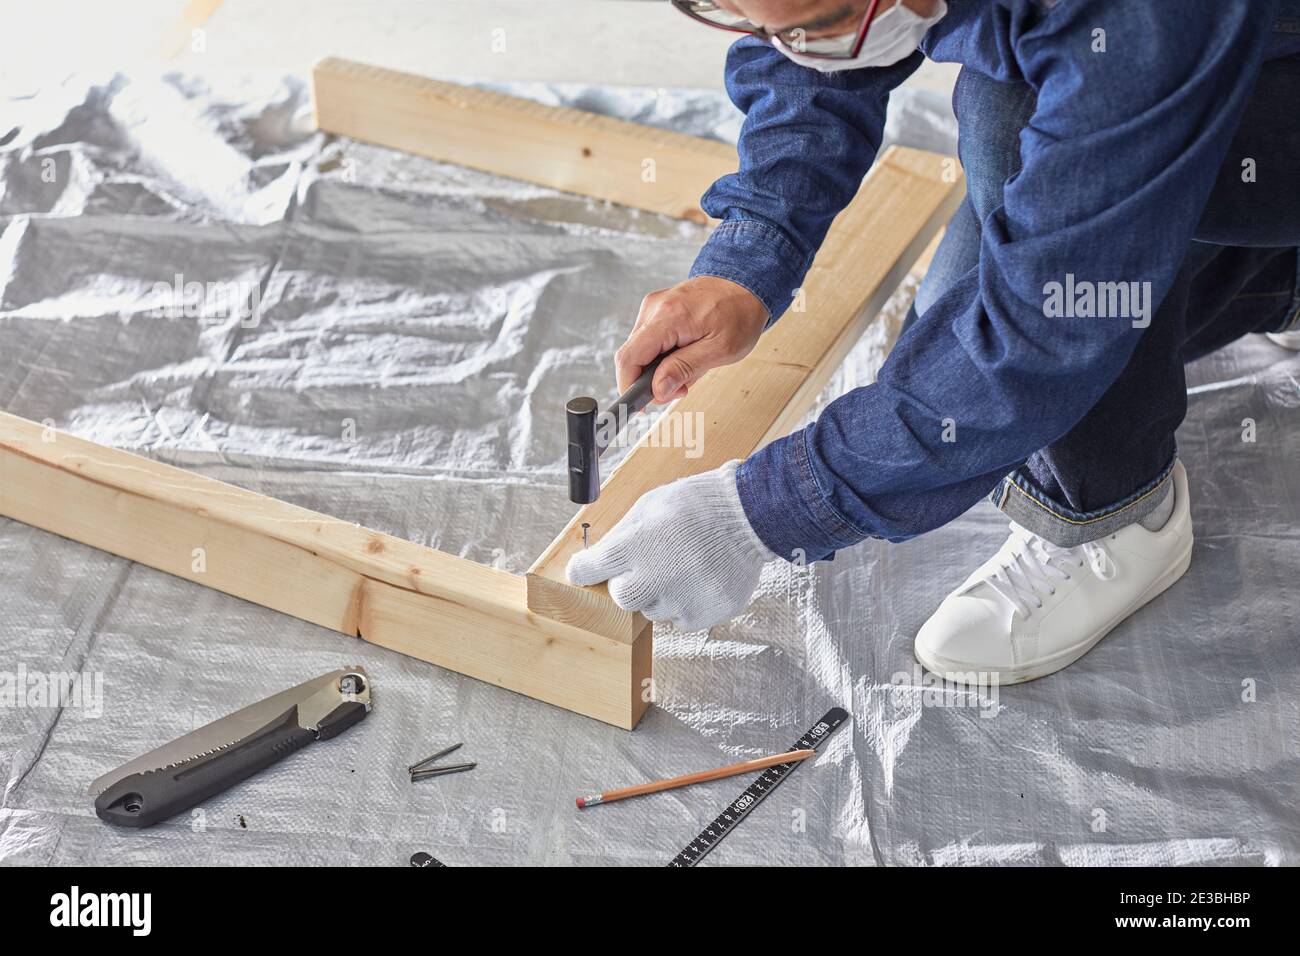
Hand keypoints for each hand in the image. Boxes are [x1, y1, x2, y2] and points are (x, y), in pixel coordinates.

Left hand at [566, 462, 774, 630]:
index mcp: (634, 546)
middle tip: (651, 565)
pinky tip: (700, 578)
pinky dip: (686, 603)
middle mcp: (655, 578)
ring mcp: (681, 600)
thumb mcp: (649, 504)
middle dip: (630, 582)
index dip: (584, 569)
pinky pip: (681, 619)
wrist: (750, 515)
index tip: (585, 570)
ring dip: (661, 593)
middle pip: (621, 597)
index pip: (587, 570)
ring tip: (684, 566)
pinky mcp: (704, 615)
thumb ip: (621, 534)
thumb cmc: (697, 504)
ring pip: (653, 610)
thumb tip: (597, 556)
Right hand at [616, 276, 767, 402]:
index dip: (627, 386)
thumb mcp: (719, 349)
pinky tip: (684, 354)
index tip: (638, 405)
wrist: (746, 285)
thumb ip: (684, 369)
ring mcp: (654, 307)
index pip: (629, 357)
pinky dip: (662, 355)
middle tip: (680, 388)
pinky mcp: (658, 309)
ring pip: (641, 350)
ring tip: (689, 367)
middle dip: (650, 381)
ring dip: (658, 369)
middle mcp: (654, 308)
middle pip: (632, 356)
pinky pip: (650, 340)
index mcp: (668, 316)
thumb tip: (657, 389)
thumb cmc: (739, 314)